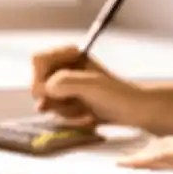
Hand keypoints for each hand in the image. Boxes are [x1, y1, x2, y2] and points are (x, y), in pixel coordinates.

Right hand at [30, 45, 144, 126]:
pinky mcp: (69, 101)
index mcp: (70, 54)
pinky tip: (86, 118)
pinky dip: (69, 119)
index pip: (37, 60)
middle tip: (74, 104)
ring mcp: (66, 86)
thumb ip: (65, 82)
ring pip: (46, 101)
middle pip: (38, 83)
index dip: (40, 78)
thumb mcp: (91, 85)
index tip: (51, 92)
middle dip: (54, 100)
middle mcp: (65, 67)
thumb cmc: (117, 95)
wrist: (134, 111)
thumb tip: (44, 88)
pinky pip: (55, 112)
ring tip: (85, 112)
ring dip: (64, 112)